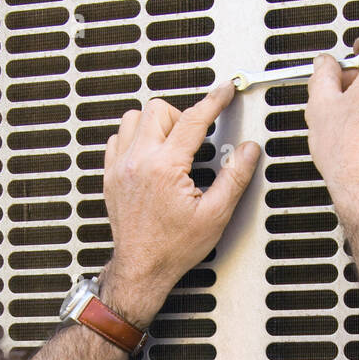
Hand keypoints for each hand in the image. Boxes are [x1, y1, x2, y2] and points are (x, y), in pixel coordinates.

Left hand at [102, 84, 259, 310]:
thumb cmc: (173, 248)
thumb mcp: (215, 215)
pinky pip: (117, 139)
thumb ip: (234, 177)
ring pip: (132, 119)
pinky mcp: (110, 177)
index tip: (225, 91)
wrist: (142, 269)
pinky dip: (133, 139)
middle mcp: (138, 162)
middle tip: (193, 140)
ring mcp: (120, 168)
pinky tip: (149, 156)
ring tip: (171, 146)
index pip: (194, 119)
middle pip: (158, 110)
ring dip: (154, 124)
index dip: (214, 100)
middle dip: (180, 117)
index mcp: (165, 168)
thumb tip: (248, 151)